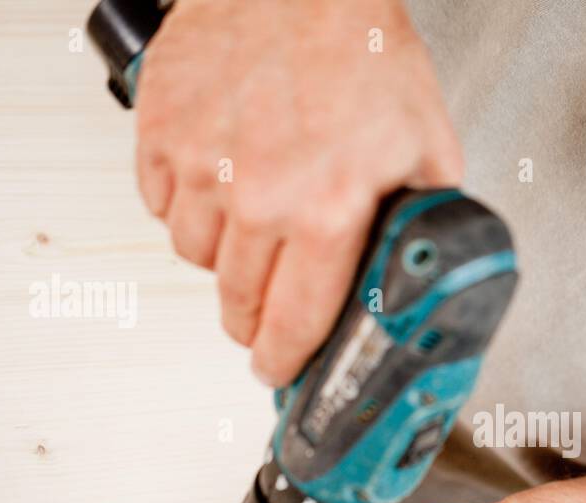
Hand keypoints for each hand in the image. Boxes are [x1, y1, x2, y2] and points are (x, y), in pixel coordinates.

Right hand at [135, 0, 462, 384]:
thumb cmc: (361, 48)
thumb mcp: (427, 144)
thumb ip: (423, 218)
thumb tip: (423, 264)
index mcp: (327, 211)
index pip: (295, 324)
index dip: (285, 362)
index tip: (279, 372)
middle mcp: (258, 198)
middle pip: (236, 305)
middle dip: (254, 322)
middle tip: (266, 316)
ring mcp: (201, 167)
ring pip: (196, 260)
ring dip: (223, 261)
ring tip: (253, 230)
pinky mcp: (159, 135)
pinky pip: (160, 207)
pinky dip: (186, 208)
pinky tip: (219, 185)